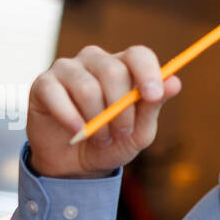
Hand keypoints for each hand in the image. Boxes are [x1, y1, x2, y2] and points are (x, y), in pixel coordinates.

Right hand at [26, 44, 181, 178]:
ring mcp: (68, 69)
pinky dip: (71, 119)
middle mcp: (95, 61)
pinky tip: (77, 133)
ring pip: (87, 87)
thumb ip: (153, 107)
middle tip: (120, 133)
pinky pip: (59, 96)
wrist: (76, 165)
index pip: (138, 55)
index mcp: (123, 67)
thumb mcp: (139, 132)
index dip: (147, 72)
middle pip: (113, 70)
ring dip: (97, 121)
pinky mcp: (44, 84)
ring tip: (100, 138)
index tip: (153, 95)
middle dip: (121, 110)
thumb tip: (174, 82)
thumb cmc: (112, 143)